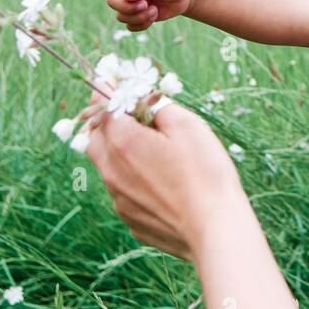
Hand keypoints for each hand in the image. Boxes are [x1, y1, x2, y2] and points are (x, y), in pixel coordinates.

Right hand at [80, 0, 198, 31]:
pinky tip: (153, 16)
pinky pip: (129, 26)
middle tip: (145, 5)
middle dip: (128, 7)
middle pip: (112, 1)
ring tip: (153, 9)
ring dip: (139, 17)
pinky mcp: (137, 15)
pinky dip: (142, 25)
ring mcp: (131, 2)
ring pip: (121, 16)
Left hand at [83, 90, 244, 262]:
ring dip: (117, 153)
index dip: (102, 90)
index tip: (103, 79)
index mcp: (123, 143)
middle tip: (125, 115)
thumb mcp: (187, 126)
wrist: (214, 229)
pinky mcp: (132, 221)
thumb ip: (159, 107)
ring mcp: (119, 200)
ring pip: (107, 168)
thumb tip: (145, 103)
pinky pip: (123, 193)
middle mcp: (112, 172)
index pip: (101, 108)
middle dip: (104, 123)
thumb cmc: (204, 173)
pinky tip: (159, 181)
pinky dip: (132, 180)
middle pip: (93, 139)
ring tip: (147, 149)